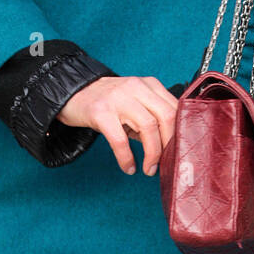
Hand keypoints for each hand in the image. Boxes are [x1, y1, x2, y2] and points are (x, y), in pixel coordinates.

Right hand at [56, 75, 178, 175]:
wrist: (73, 92)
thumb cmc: (108, 102)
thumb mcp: (134, 103)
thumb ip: (151, 118)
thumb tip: (169, 146)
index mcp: (149, 84)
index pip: (174, 107)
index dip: (179, 132)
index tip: (177, 151)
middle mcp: (137, 87)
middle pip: (166, 116)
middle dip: (168, 144)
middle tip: (164, 163)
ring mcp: (119, 98)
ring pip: (148, 126)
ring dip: (152, 153)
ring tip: (149, 169)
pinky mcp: (101, 112)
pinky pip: (120, 139)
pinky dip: (127, 158)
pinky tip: (129, 167)